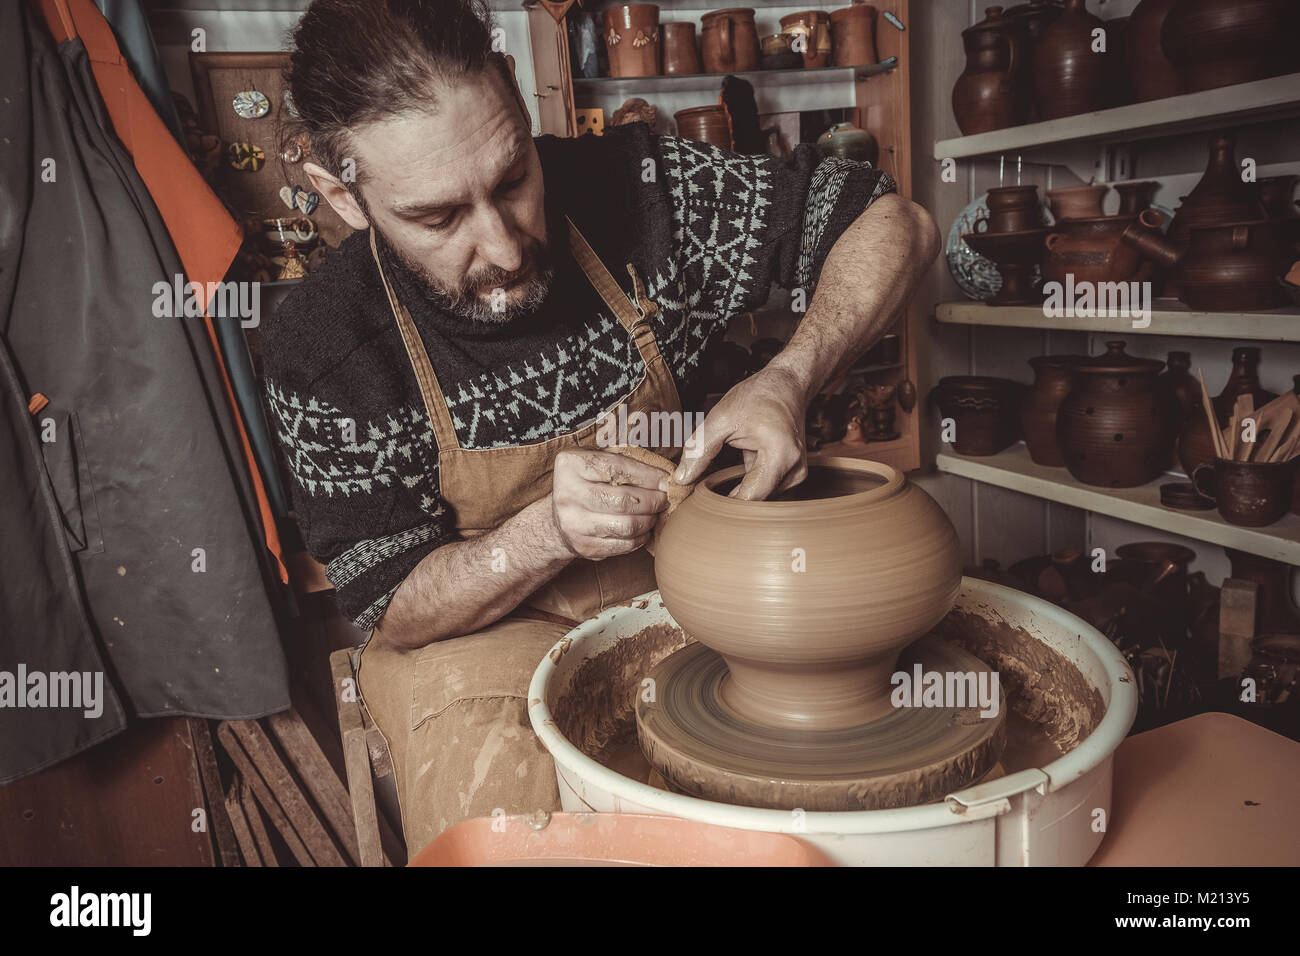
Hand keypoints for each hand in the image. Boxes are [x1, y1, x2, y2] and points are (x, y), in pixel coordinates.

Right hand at [550, 449, 668, 559]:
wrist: (559, 516)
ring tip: (655, 513)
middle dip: (653, 500)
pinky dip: (640, 537)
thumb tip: (665, 468)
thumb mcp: (597, 458)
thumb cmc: (588, 481)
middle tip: (664, 499)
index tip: (666, 479)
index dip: (647, 475)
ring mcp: (573, 524)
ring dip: (649, 520)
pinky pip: (623, 545)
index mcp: (571, 465)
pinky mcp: (583, 546)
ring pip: (626, 526)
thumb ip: (625, 455)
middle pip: (624, 500)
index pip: (616, 468)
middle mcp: (568, 494)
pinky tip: (644, 529)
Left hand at [676, 365, 808, 499]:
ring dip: (738, 491)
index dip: (723, 505)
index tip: (700, 503)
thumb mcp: (721, 418)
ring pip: (759, 497)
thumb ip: (699, 450)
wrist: (786, 384)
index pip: (750, 499)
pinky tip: (734, 473)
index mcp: (781, 456)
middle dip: (727, 499)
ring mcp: (796, 474)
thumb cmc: (757, 396)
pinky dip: (747, 483)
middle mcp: (795, 470)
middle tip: (702, 492)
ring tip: (718, 477)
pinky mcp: (792, 474)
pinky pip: (764, 488)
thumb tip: (682, 479)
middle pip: (755, 501)